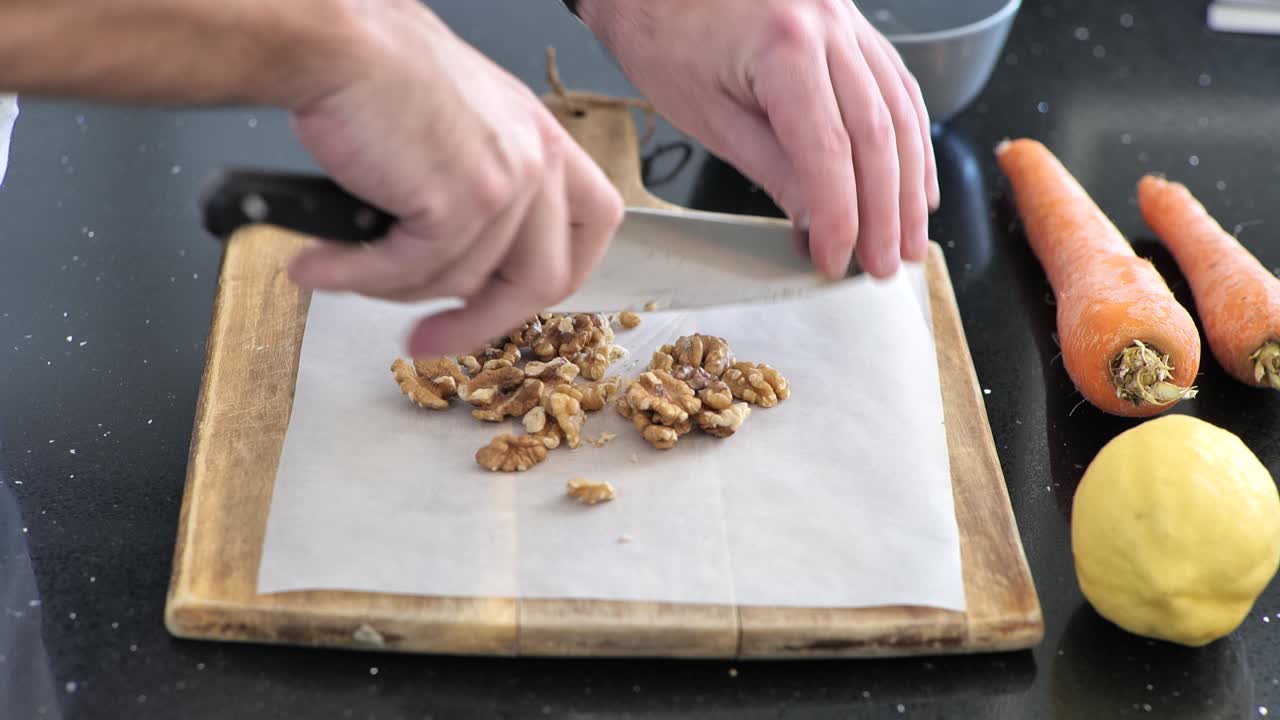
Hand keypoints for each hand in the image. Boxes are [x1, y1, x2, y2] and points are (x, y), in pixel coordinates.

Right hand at [286, 1, 622, 355]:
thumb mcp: (462, 127)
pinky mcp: (458, 205)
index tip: (513, 303)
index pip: (593, 226)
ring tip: (341, 265)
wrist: (337, 41)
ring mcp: (505, 186)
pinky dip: (356, 276)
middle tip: (427, 341)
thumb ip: (480, 188)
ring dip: (392, 287)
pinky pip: (409, 272)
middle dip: (480, 324)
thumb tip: (457, 267)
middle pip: (541, 280)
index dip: (556, 276)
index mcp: (544, 141)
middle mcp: (537, 162)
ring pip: (460, 283)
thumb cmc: (380, 73)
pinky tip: (319, 265)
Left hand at [578, 0, 937, 278]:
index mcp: (784, 47)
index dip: (840, 217)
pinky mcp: (852, 24)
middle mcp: (829, 26)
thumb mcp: (706, 114)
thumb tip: (817, 221)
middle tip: (885, 266)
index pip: (829, 152)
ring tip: (910, 238)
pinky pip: (895, 85)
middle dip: (886, 212)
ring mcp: (847, 20)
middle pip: (878, 135)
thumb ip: (771, 168)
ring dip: (911, 183)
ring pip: (900, 111)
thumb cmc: (664, 32)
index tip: (837, 260)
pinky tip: (915, 180)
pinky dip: (910, 138)